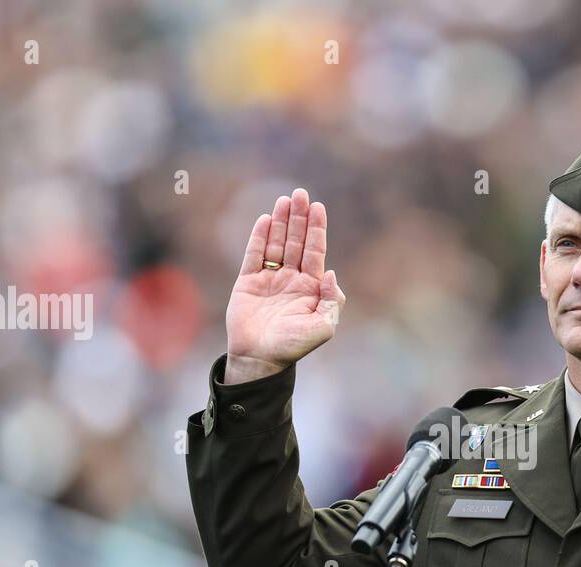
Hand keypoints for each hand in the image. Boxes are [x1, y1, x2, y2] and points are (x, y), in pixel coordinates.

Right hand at [224, 187, 345, 383]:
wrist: (261, 358)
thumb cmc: (293, 346)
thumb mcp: (324, 327)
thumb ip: (332, 300)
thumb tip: (330, 272)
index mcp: (310, 287)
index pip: (315, 251)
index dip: (317, 228)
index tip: (318, 206)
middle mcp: (291, 279)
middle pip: (296, 241)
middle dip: (299, 218)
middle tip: (300, 194)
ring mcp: (269, 279)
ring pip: (276, 244)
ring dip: (281, 222)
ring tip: (284, 200)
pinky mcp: (247, 282)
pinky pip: (254, 254)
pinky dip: (259, 237)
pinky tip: (266, 220)